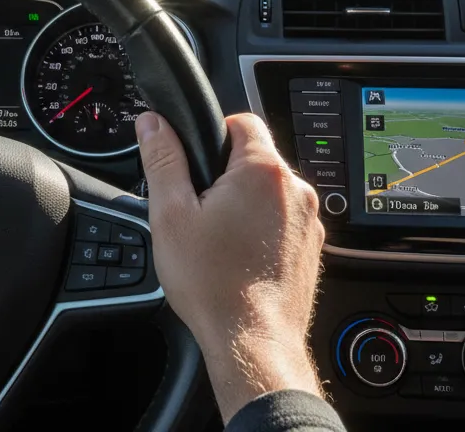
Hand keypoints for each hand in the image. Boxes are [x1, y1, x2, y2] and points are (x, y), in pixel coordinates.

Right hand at [136, 110, 324, 422]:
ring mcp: (309, 221)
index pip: (242, 120)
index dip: (213, 132)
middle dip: (225, 174)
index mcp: (263, 171)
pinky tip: (239, 256)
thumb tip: (153, 123)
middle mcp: (296, 190)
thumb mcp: (171, 214)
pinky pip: (283, 221)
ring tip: (218, 238)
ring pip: (269, 192)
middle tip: (199, 207)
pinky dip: (262, 230)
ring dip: (245, 203)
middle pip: (256, 158)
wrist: (253, 344)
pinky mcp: (312, 248)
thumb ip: (162, 159)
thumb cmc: (214, 284)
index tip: (196, 160)